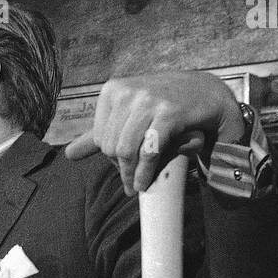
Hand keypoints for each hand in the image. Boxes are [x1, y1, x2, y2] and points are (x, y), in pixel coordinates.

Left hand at [65, 71, 241, 194]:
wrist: (208, 93)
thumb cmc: (166, 106)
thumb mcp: (130, 116)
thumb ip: (99, 135)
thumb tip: (68, 155)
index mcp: (113, 90)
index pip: (99, 137)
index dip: (109, 157)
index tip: (123, 165)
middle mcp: (128, 91)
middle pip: (110, 146)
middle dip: (121, 168)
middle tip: (132, 180)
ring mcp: (148, 100)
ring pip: (126, 150)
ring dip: (133, 174)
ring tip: (137, 186)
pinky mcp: (169, 112)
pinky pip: (149, 151)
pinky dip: (146, 172)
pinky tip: (146, 182)